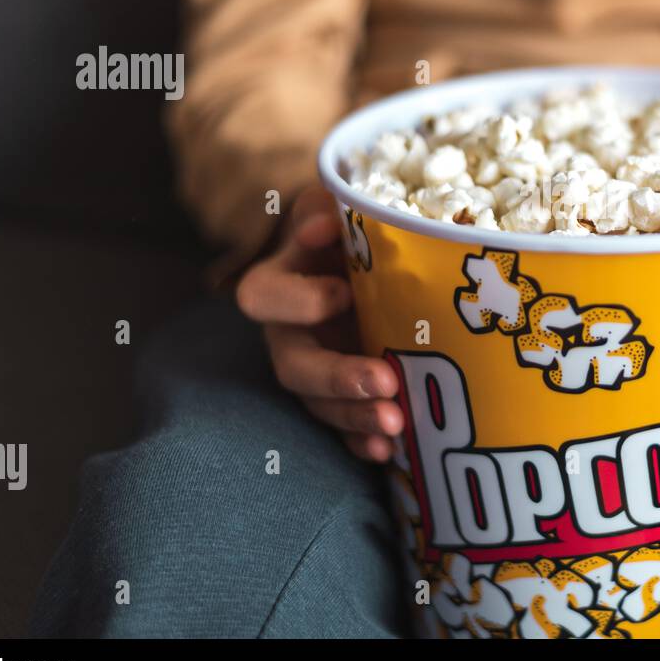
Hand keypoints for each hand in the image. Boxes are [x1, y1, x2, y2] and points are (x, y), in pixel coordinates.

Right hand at [236, 183, 402, 460]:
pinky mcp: (338, 395)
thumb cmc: (348, 229)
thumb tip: (326, 224)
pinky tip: (388, 453)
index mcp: (279, 283)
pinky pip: (341, 427)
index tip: (346, 294)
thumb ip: (327, 212)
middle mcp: (288, 333)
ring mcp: (314, 368)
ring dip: (355, 417)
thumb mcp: (335, 208)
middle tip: (384, 382)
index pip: (263, 297)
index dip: (300, 300)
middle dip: (337, 378)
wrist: (363, 258)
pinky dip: (362, 442)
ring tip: (396, 426)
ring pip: (318, 403)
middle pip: (294, 366)